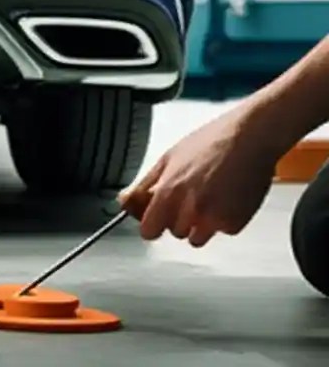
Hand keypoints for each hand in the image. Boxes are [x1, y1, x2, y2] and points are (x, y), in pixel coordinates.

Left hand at [119, 103, 286, 246]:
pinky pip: (222, 231)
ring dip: (200, 224)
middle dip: (179, 219)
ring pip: (197, 237)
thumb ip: (144, 185)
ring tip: (211, 195)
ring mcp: (214, 218)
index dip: (152, 224)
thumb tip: (124, 202)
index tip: (156, 218)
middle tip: (192, 194)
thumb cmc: (211, 142)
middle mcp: (190, 209)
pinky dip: (224, 220)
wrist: (251, 136)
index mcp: (169, 192)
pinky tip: (229, 197)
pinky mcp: (236, 222)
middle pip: (174, 232)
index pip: (149, 231)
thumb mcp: (168, 158)